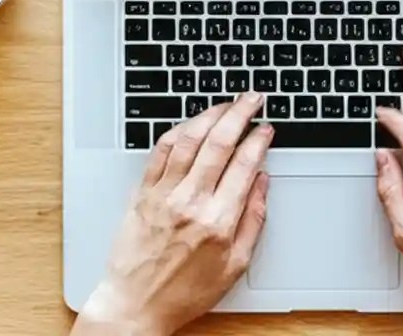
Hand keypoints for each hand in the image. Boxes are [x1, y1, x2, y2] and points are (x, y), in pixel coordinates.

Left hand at [73, 94, 272, 335]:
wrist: (135, 305)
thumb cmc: (184, 292)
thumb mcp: (235, 265)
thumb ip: (253, 220)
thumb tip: (262, 184)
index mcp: (219, 221)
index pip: (245, 164)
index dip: (259, 139)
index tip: (267, 127)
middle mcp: (191, 202)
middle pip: (219, 141)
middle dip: (240, 112)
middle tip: (252, 98)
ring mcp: (164, 194)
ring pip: (189, 139)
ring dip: (210, 114)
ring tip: (225, 104)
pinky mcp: (143, 193)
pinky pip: (161, 151)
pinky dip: (179, 130)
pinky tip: (192, 123)